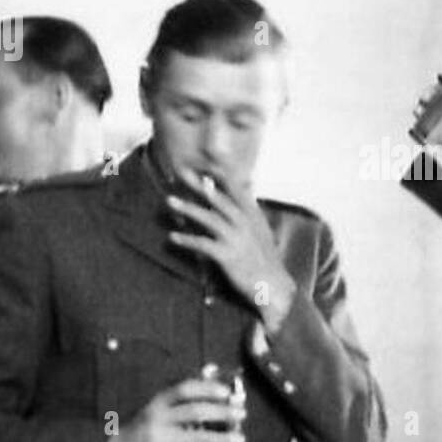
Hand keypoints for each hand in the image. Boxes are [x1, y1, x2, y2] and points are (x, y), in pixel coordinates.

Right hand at [100, 377, 246, 441]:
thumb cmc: (140, 431)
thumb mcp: (154, 411)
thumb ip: (177, 405)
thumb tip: (214, 399)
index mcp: (158, 403)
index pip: (186, 389)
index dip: (208, 388)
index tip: (227, 391)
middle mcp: (159, 418)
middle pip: (196, 411)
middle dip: (222, 412)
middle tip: (240, 415)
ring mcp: (159, 440)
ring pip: (198, 437)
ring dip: (222, 438)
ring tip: (239, 440)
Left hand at [165, 170, 296, 332]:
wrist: (272, 286)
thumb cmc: (263, 259)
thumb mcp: (260, 228)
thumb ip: (250, 207)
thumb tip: (247, 184)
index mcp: (252, 214)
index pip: (236, 187)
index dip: (220, 172)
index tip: (206, 155)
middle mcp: (245, 223)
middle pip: (219, 198)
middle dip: (198, 184)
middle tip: (181, 172)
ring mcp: (236, 238)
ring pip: (209, 218)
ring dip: (187, 208)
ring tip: (169, 201)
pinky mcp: (228, 255)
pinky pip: (203, 244)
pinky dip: (187, 240)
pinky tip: (172, 237)